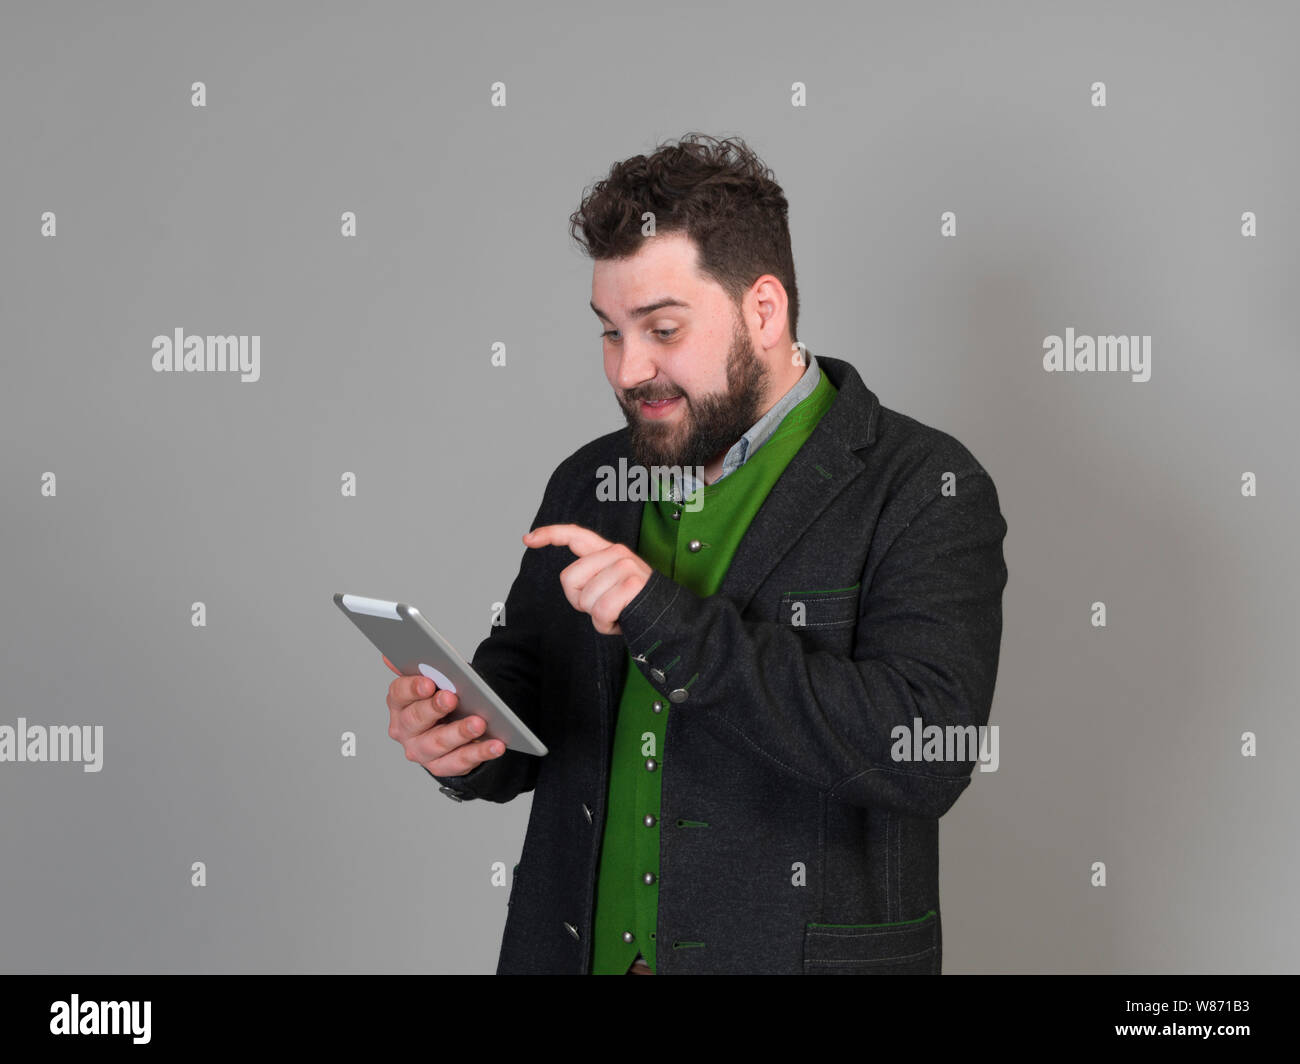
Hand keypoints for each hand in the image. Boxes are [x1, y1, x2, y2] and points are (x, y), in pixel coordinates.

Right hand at [382, 654, 504, 775]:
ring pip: (438, 742)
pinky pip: (460, 761)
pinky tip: (495, 744)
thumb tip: (390, 657)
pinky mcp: (441, 767)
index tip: (428, 683)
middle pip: (415, 719)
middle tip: (452, 698)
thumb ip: (421, 667)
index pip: (398, 694)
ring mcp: (421, 750)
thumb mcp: (435, 680)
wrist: (453, 730)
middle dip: (434, 708)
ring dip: (460, 732)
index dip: (412, 688)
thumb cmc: (443, 699)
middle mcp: (405, 729)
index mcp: (400, 704)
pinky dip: (480, 752)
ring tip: (479, 723)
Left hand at [523, 524, 652, 635]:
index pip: (576, 535)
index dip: (550, 535)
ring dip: (598, 616)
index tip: (527, 539)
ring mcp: (625, 566)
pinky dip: (607, 624)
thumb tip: (572, 583)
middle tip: (605, 606)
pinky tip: (622, 620)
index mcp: (609, 552)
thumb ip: (592, 579)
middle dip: (581, 601)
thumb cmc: (636, 606)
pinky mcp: (633, 584)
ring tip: (618, 613)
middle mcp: (617, 553)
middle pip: (569, 579)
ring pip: (586, 599)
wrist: (669, 619)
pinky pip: (602, 611)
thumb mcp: (611, 587)